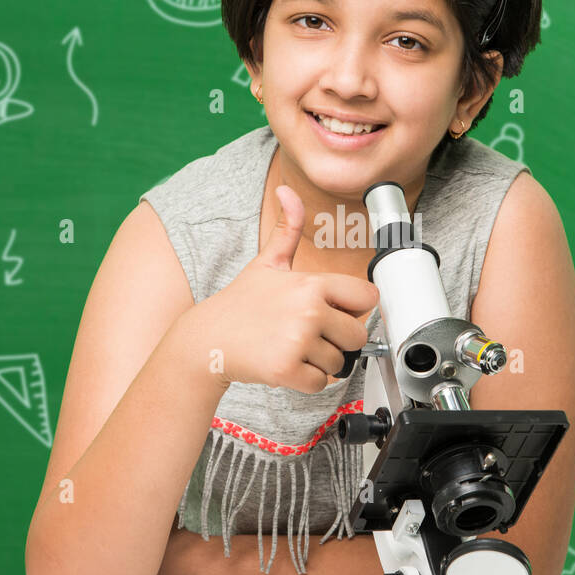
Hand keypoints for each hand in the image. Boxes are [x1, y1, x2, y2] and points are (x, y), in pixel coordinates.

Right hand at [181, 184, 378, 394]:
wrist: (206, 339)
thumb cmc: (240, 304)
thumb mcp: (267, 262)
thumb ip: (288, 228)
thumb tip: (287, 191)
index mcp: (311, 283)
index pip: (367, 298)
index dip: (352, 308)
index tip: (332, 311)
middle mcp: (308, 310)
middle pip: (357, 336)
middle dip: (336, 341)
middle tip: (306, 335)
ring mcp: (297, 340)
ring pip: (338, 363)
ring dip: (318, 362)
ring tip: (290, 347)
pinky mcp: (286, 368)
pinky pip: (319, 384)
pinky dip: (305, 381)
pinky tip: (284, 364)